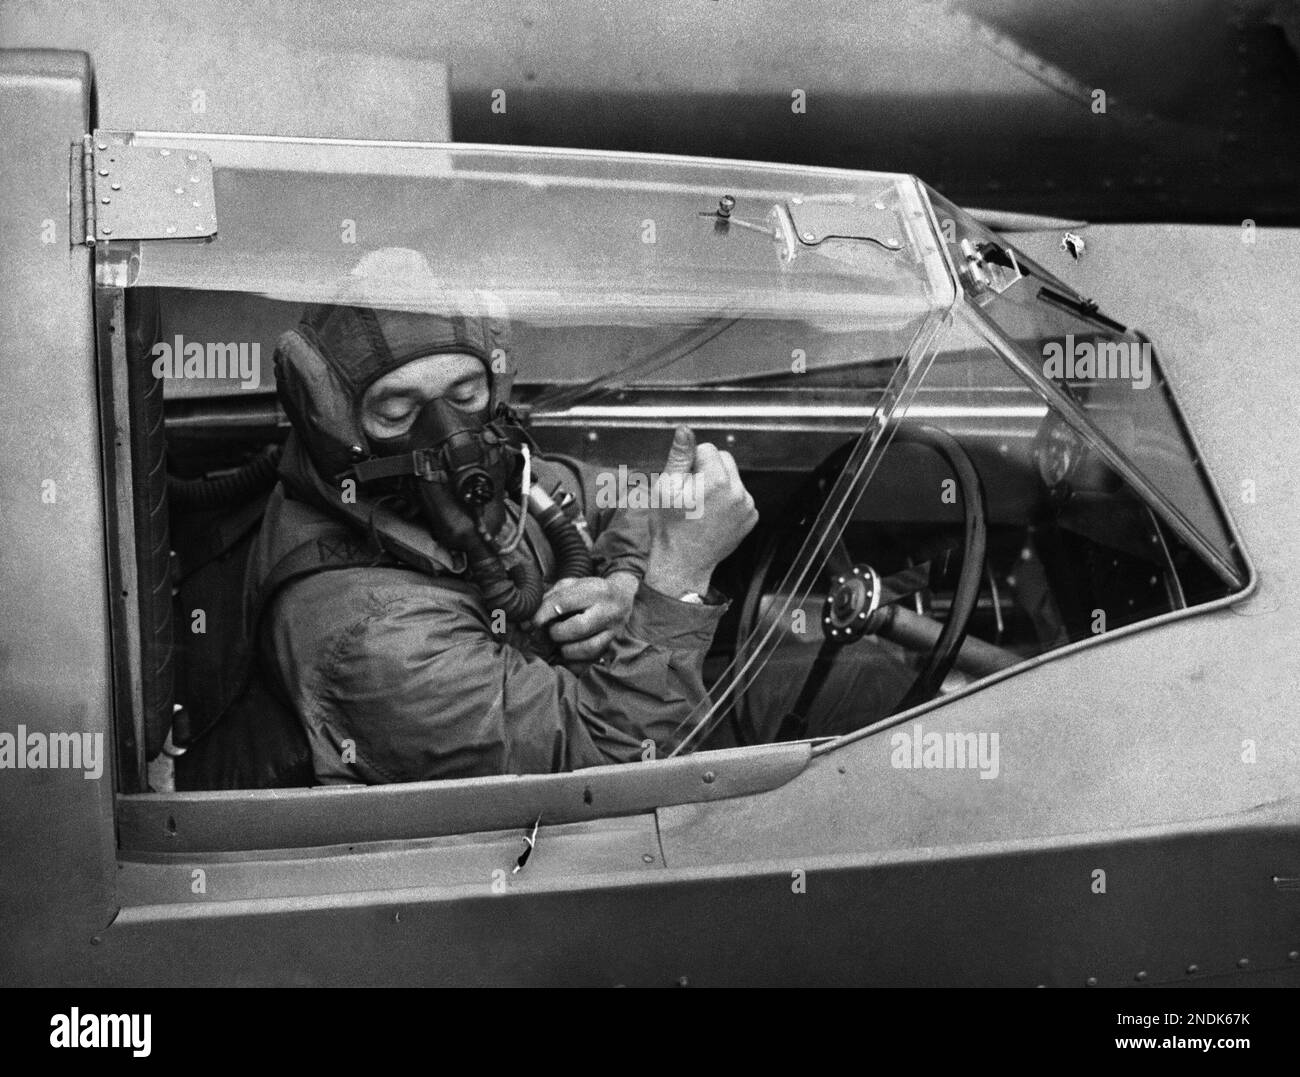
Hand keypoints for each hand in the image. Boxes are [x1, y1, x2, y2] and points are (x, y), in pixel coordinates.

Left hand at [533, 572, 638, 662]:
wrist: (623, 598)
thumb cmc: (590, 591)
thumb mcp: (572, 584)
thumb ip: (550, 597)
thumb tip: (528, 620)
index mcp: (597, 590)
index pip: (564, 602)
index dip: (543, 613)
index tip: (533, 622)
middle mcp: (609, 611)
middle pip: (577, 628)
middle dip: (557, 633)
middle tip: (552, 631)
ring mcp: (615, 632)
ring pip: (587, 648)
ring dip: (567, 649)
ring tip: (562, 643)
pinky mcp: (615, 647)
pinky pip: (593, 663)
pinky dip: (576, 663)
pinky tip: (570, 655)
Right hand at [643, 425, 757, 597]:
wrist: (682, 563)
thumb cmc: (669, 526)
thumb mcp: (666, 487)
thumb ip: (679, 456)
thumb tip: (685, 430)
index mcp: (717, 482)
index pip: (707, 448)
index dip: (690, 463)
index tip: (684, 483)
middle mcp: (739, 492)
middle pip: (724, 458)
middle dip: (707, 470)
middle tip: (692, 494)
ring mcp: (748, 506)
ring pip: (733, 476)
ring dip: (719, 484)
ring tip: (702, 506)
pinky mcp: (752, 517)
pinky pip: (740, 495)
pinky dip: (728, 500)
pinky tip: (713, 515)